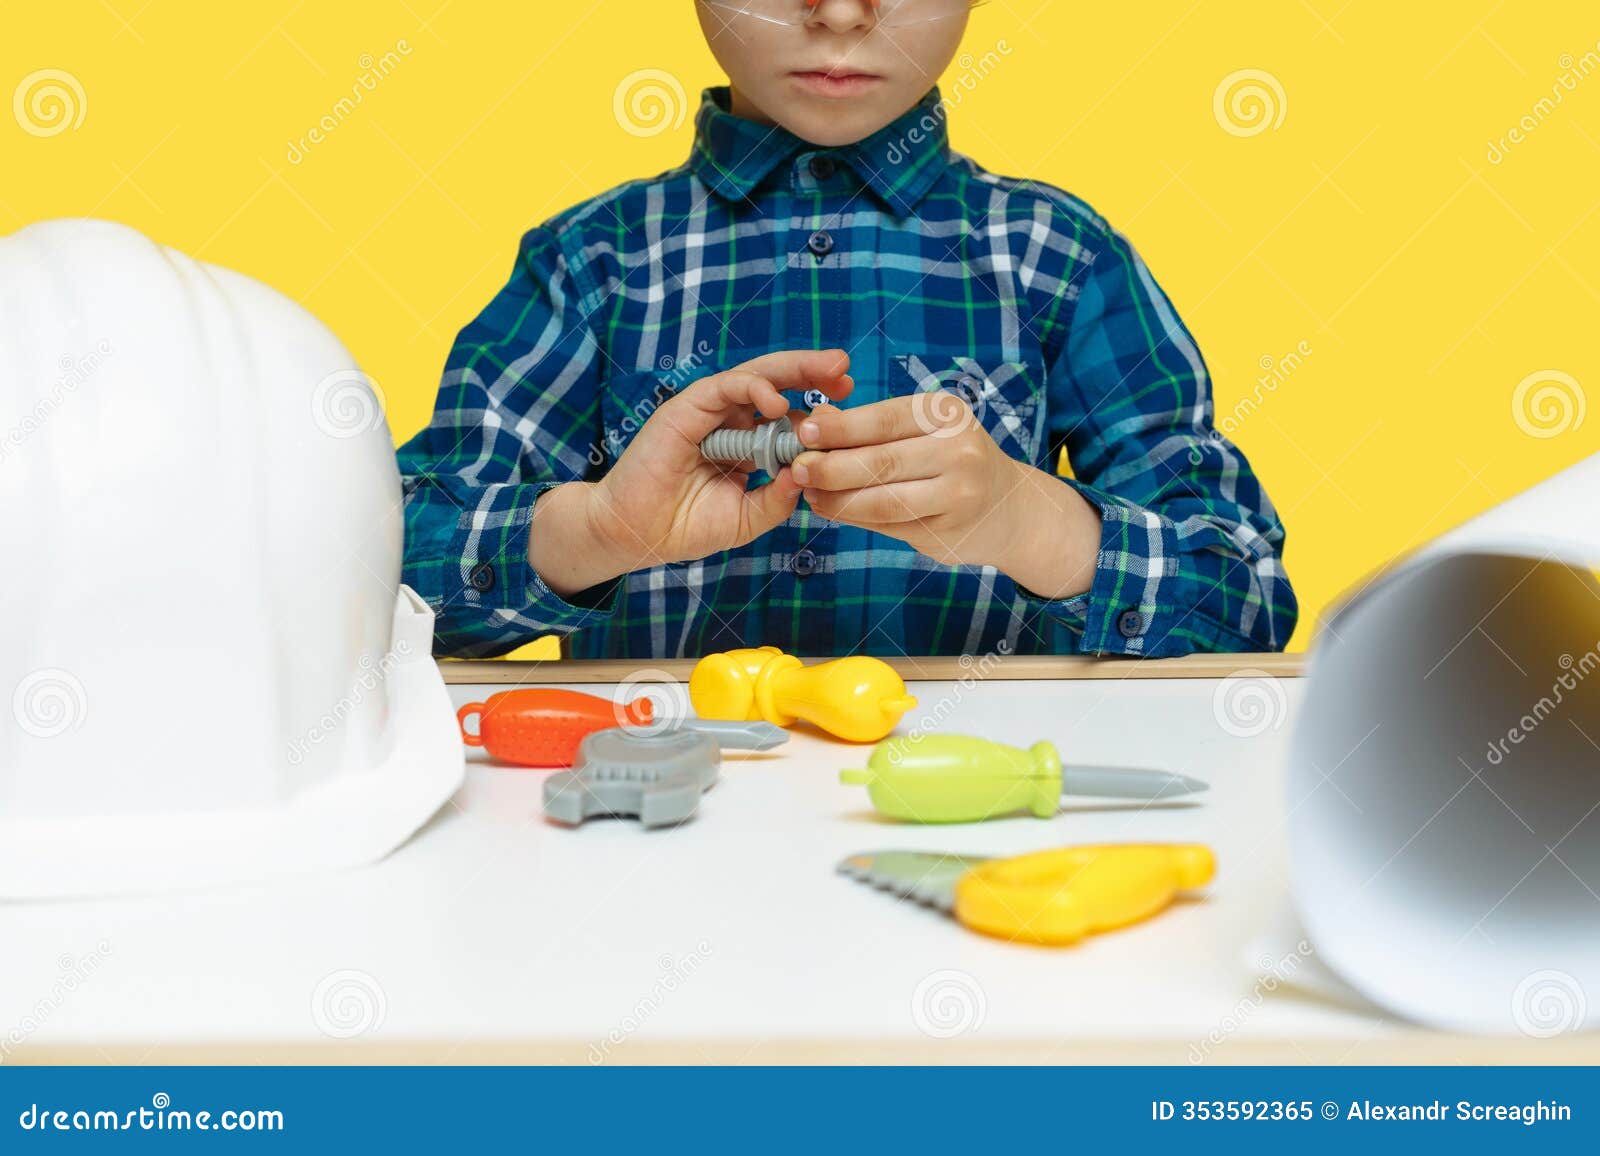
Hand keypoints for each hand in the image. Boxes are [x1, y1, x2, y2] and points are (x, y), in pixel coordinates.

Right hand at [531, 350, 852, 596]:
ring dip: (796, 369)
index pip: (789, 417)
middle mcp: (732, 421)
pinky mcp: (688, 407)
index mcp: (748, 444)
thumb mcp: (747, 519)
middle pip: (779, 386)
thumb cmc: (685, 527)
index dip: (820, 413)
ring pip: (758, 377)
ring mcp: (710, 412)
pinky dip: (754, 388)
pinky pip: (726, 387)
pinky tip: (776, 404)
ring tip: (830, 373)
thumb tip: (809, 472)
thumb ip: (778, 497)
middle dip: (814, 375)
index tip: (854, 414)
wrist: (635, 534)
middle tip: (847, 372)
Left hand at [790, 392, 1101, 597]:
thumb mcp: (923, 429)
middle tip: (798, 469)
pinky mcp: (949, 532)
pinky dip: (856, 519)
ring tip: (811, 495)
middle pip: (881, 462)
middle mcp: (959, 452)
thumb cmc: (953, 459)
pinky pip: (890, 526)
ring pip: (882, 501)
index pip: (885, 420)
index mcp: (948, 415)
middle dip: (831, 467)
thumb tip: (818, 420)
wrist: (1008, 506)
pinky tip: (834, 510)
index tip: (805, 432)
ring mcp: (958, 496)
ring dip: (838, 500)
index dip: (841, 427)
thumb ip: (872, 427)